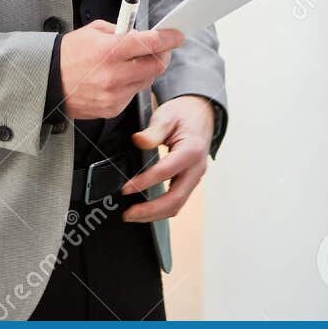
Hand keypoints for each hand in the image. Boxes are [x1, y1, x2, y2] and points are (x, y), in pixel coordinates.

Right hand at [58, 22, 184, 119]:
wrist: (47, 82)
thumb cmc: (68, 55)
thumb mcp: (93, 31)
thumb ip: (121, 31)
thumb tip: (141, 34)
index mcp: (109, 51)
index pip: (150, 43)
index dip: (168, 38)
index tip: (176, 35)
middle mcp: (114, 75)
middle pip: (156, 65)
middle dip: (161, 54)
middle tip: (158, 48)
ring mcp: (114, 95)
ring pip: (147, 81)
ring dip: (146, 70)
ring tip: (131, 62)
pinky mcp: (112, 109)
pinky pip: (133, 94)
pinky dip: (132, 84)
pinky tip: (117, 78)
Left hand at [119, 94, 215, 222]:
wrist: (201, 112)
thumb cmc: (184, 114)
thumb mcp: (167, 116)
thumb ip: (153, 131)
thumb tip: (138, 141)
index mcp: (191, 150)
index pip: (165, 172)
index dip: (144, 182)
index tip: (126, 188)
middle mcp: (196, 168)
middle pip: (175, 199)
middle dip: (150, 211)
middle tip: (128, 214)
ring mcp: (195, 177)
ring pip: (177, 205)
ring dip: (155, 214)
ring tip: (133, 215)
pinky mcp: (190, 181)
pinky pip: (178, 200)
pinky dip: (161, 208)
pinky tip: (146, 209)